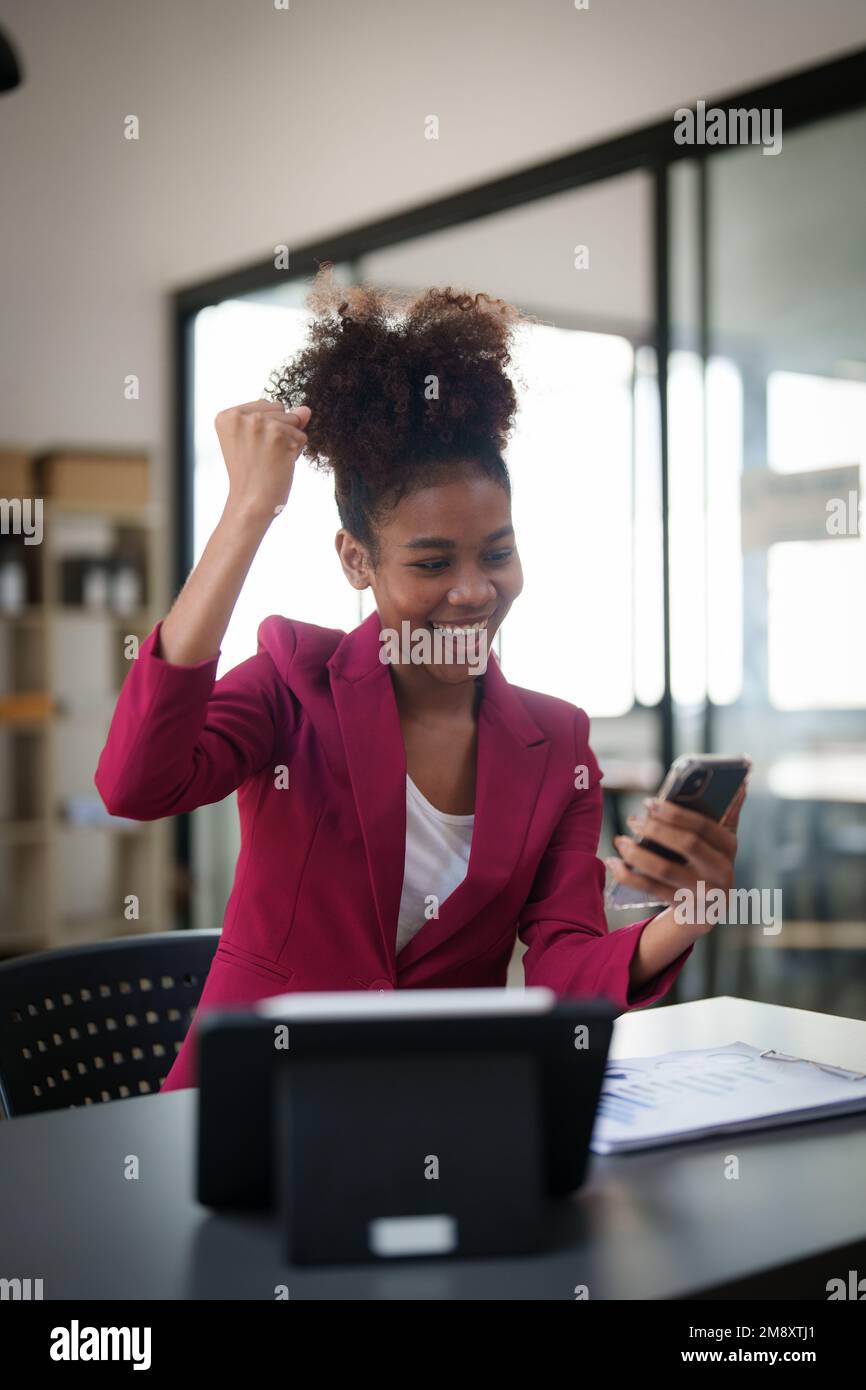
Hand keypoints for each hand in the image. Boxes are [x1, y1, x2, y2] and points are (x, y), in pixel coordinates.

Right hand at [215, 400, 310, 524]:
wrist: (251, 503)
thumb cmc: (252, 476)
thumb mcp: (257, 442)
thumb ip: (279, 419)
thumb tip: (306, 409)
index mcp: (227, 415)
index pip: (264, 405)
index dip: (266, 428)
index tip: (252, 449)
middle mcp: (241, 415)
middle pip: (280, 408)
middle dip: (279, 431)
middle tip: (262, 456)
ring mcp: (260, 423)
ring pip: (293, 421)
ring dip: (289, 441)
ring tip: (271, 459)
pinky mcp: (278, 433)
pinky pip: (301, 436)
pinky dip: (296, 452)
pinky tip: (279, 464)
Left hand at [606, 781, 747, 933]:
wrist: (707, 911)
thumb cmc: (708, 864)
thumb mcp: (720, 843)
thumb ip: (727, 814)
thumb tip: (740, 784)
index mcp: (729, 847)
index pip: (703, 826)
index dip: (675, 813)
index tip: (649, 802)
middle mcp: (721, 871)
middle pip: (687, 844)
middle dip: (655, 829)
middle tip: (633, 820)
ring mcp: (704, 892)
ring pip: (665, 869)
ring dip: (637, 853)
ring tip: (620, 841)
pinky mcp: (684, 908)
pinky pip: (651, 890)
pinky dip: (629, 877)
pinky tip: (614, 863)